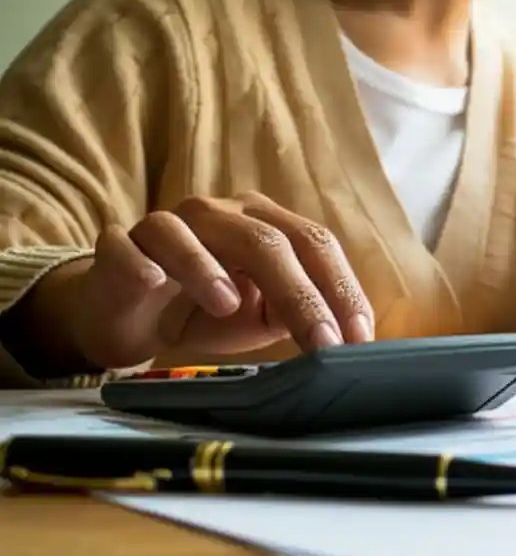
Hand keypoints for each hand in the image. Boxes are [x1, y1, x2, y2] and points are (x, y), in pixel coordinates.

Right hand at [27, 192, 373, 370]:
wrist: (131, 316)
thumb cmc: (208, 311)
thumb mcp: (263, 317)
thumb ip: (297, 314)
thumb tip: (340, 334)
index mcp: (265, 222)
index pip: (313, 244)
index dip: (340, 288)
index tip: (359, 337)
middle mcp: (220, 213)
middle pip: (266, 241)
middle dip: (300, 294)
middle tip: (322, 342)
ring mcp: (166, 225)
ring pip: (190, 233)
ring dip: (209, 268)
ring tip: (230, 306)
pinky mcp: (117, 246)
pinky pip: (126, 247)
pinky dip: (139, 263)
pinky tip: (151, 282)